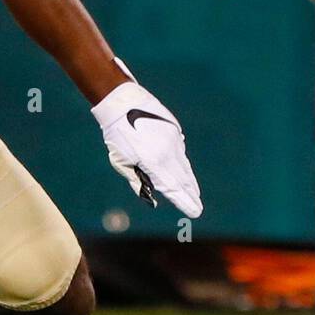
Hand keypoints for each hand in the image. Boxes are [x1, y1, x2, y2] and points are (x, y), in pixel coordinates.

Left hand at [91, 77, 202, 218]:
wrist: (123, 102)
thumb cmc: (117, 135)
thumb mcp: (120, 162)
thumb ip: (137, 181)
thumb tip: (151, 199)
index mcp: (153, 162)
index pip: (172, 188)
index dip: (184, 201)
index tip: (195, 212)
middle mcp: (168, 152)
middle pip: (183, 179)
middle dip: (190, 194)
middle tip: (198, 207)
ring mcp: (174, 140)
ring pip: (184, 166)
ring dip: (189, 181)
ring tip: (194, 193)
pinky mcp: (175, 131)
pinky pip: (180, 152)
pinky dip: (182, 164)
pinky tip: (184, 172)